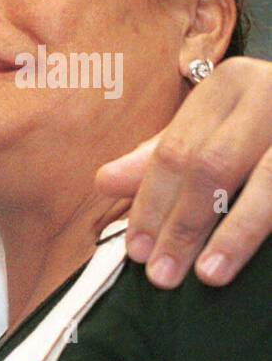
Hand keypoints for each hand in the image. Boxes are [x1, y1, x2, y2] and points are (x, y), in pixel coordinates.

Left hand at [97, 56, 271, 287]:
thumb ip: (163, 155)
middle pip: (211, 166)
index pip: (174, 152)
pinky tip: (251, 257)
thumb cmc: (267, 125)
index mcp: (228, 86)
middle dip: (182, 226)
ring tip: (207, 275)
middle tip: (161, 274)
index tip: (135, 250)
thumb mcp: (214, 129)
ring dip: (234, 233)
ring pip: (266, 181)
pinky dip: (265, 225)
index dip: (150, 204)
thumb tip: (106, 181)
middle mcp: (269, 92)